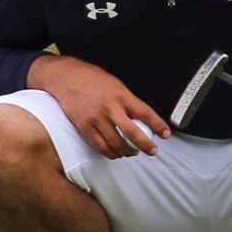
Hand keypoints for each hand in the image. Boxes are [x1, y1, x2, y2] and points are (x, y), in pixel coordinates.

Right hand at [27, 55, 171, 158]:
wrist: (66, 78)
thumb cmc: (92, 79)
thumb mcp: (115, 85)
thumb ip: (128, 101)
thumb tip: (142, 117)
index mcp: (121, 95)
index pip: (145, 112)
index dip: (158, 125)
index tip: (166, 134)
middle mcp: (110, 107)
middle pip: (132, 133)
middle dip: (145, 145)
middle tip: (152, 150)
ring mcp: (96, 119)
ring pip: (116, 143)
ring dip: (127, 152)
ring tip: (132, 152)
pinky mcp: (84, 127)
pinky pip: (100, 146)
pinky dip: (110, 153)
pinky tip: (115, 153)